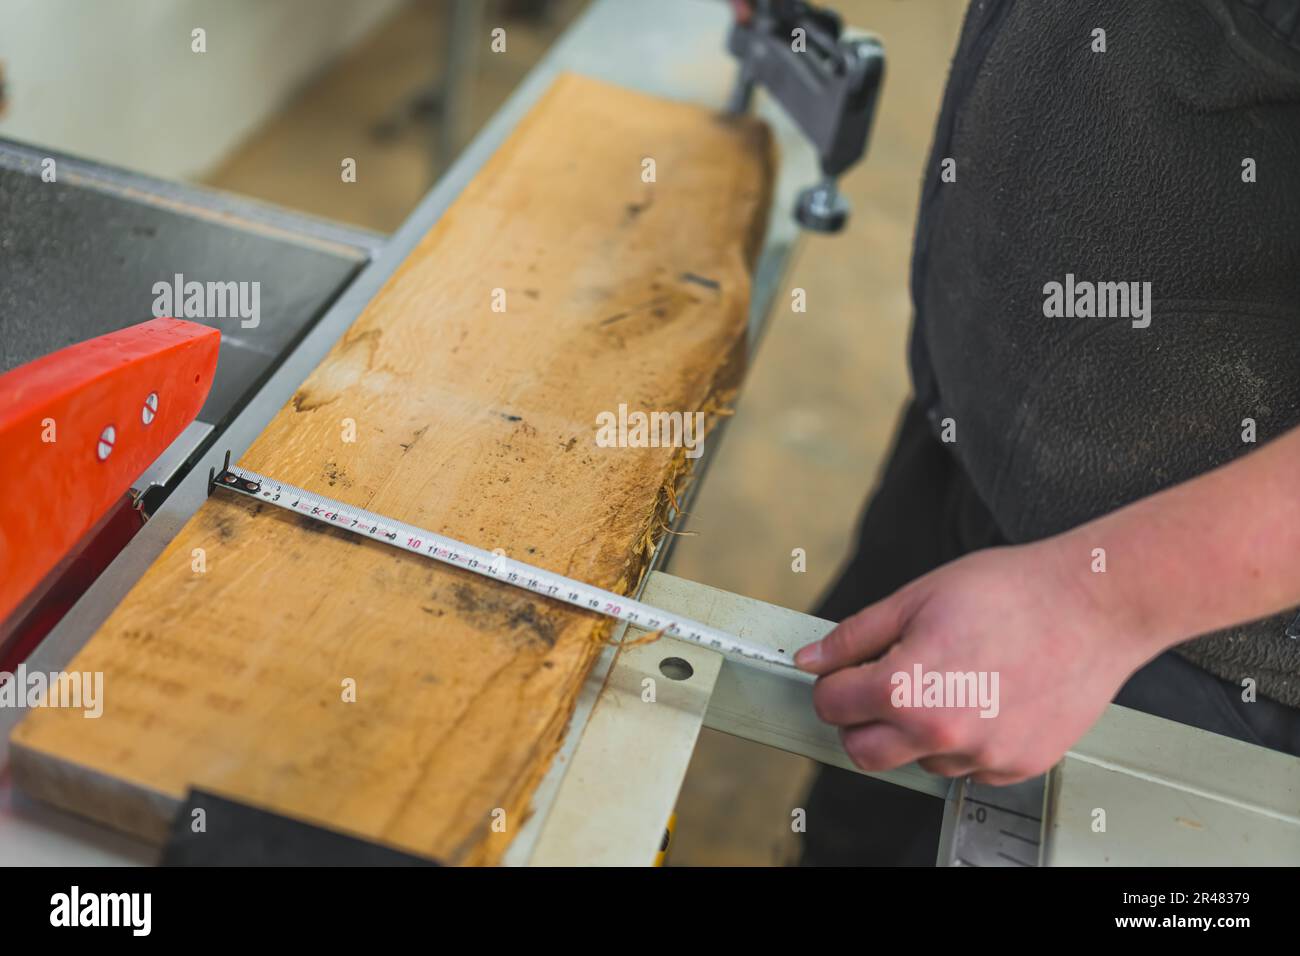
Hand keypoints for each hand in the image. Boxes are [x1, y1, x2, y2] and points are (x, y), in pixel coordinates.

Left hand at [795, 540, 1147, 784]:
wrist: (1092, 605)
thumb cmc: (1011, 593)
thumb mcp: (915, 598)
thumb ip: (854, 637)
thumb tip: (811, 660)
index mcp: (906, 688)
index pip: (830, 706)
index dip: (833, 682)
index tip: (848, 670)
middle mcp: (941, 734)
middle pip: (862, 752)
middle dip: (860, 720)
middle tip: (884, 684)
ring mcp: (982, 756)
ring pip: (917, 762)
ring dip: (916, 732)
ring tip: (952, 679)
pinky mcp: (1016, 767)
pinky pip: (966, 768)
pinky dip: (963, 742)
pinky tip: (985, 697)